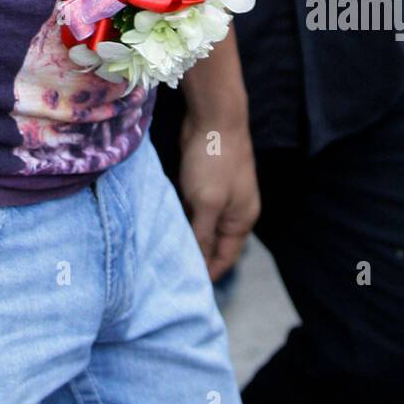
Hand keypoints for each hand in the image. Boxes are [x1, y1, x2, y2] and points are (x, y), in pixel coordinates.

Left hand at [178, 115, 259, 280]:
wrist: (214, 117)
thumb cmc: (214, 162)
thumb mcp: (207, 203)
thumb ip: (202, 234)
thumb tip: (197, 262)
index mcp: (241, 220)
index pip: (225, 258)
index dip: (208, 272)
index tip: (186, 286)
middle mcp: (233, 210)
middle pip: (214, 242)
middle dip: (195, 255)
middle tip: (169, 270)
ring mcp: (219, 194)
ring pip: (201, 224)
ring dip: (186, 234)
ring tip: (162, 250)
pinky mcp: (204, 180)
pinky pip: (193, 206)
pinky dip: (181, 215)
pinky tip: (164, 222)